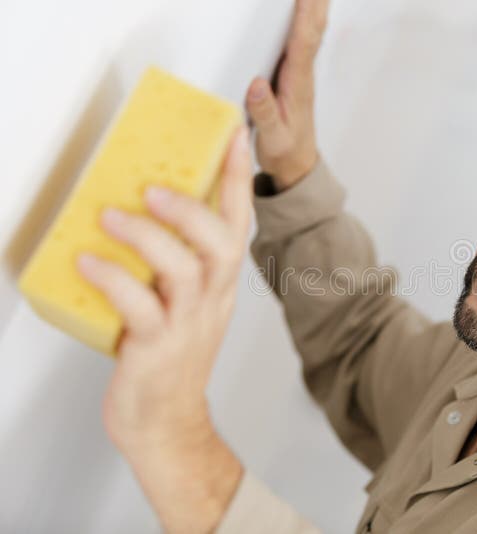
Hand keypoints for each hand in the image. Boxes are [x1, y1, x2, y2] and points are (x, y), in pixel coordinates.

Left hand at [78, 125, 251, 453]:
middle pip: (222, 243)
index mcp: (221, 283)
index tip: (233, 133)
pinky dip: (113, 278)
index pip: (238, 222)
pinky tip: (87, 261)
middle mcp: (212, 298)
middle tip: (154, 188)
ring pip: (184, 269)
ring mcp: (188, 324)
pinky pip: (140, 306)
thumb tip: (131, 207)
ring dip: (148, 236)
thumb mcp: (184, 305)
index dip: (237, 177)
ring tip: (110, 217)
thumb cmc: (170, 360)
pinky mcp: (157, 348)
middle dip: (190, 208)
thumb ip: (172, 263)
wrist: (166, 423)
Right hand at [245, 0, 329, 190]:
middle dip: (316, 2)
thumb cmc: (285, 152)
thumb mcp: (271, 138)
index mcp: (297, 84)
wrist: (297, 165)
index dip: (305, 15)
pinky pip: (302, 39)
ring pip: (311, 30)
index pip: (304, 43)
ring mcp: (300, 72)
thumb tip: (257, 84)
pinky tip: (303, 7)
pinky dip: (304, 18)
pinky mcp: (293, 74)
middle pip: (314, 28)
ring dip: (314, 5)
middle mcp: (302, 73)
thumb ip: (264, 113)